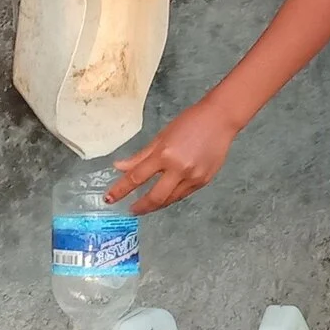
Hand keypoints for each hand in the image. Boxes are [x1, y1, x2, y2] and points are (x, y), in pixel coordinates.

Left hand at [108, 101, 239, 213]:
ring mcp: (194, 177)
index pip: (136, 177)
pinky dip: (171, 197)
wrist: (220, 119)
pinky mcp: (204, 181)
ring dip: (156, 205)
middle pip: (155, 197)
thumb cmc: (189, 122)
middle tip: (131, 209)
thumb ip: (140, 156)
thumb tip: (119, 167)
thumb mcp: (161, 137)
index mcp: (164, 154)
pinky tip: (165, 196)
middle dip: (140, 207)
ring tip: (146, 205)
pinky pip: (183, 195)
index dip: (120, 190)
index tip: (109, 199)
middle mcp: (179, 169)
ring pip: (170, 199)